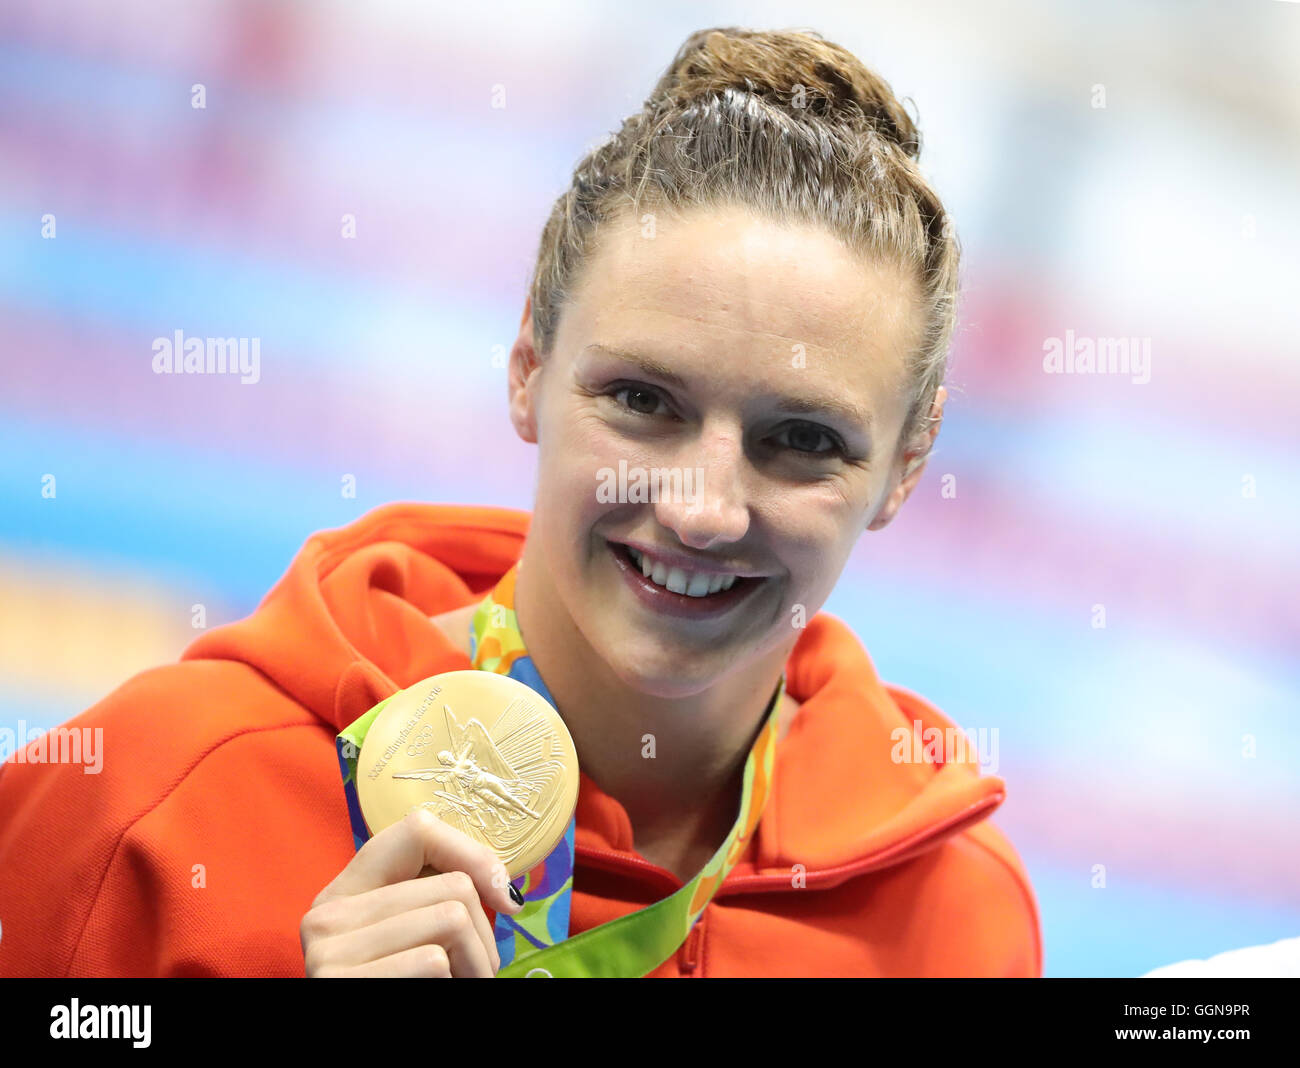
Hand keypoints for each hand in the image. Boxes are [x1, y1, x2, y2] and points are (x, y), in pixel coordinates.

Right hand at [301, 807, 520, 976]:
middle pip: (452, 888)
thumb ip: (438, 898)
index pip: (417, 829)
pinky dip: (453, 984)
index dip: (475, 855)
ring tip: (458, 987)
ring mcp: (327, 951)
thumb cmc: (400, 990)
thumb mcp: (412, 939)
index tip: (504, 899)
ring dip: (476, 966)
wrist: (362, 1057)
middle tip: (476, 974)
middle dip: (485, 937)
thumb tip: (506, 893)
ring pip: (451, 920)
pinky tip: (433, 998)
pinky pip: (432, 961)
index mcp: (345, 892)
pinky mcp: (338, 983)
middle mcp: (326, 915)